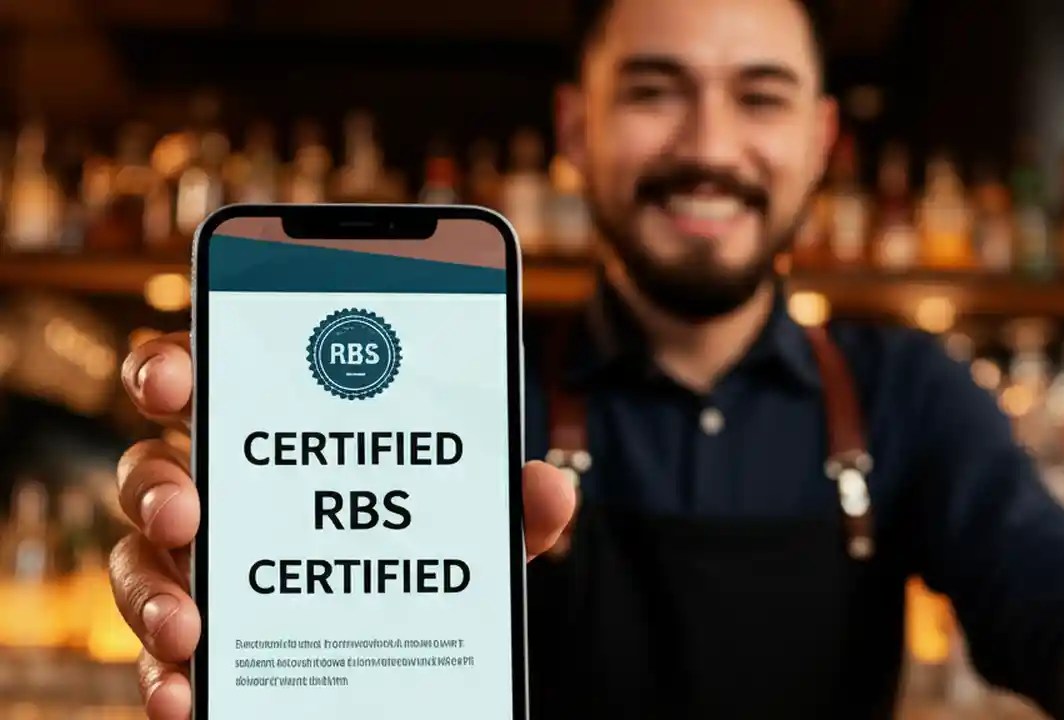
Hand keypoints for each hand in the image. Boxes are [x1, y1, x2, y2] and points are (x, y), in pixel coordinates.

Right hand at [109, 332, 575, 718]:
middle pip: (154, 467)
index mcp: (283, 428)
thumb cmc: (427, 540)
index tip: (173, 379)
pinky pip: (164, 654)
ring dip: (153, 594)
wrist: (415, 639)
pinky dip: (168, 677)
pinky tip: (190, 698)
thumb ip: (504, 499)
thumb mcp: (470, 517)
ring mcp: (206, 564)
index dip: (174, 363)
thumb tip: (548, 490)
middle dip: (159, 485)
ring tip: (190, 629)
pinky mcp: (204, 636)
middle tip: (188, 511)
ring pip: (142, 563)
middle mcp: (225, 487)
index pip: (211, 372)